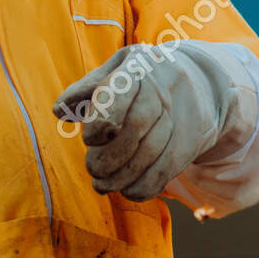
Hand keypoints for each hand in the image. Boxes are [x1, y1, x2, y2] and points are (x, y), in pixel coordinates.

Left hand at [53, 44, 224, 200]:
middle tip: (93, 169)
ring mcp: (178, 116)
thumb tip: (59, 110)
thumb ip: (85, 89)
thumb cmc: (141, 79)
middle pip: (137, 125)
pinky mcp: (189, 141)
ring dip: (123, 176)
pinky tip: (127, 190)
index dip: (101, 120)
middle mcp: (161, 89)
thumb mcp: (114, 71)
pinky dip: (144, 186)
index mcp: (136, 68)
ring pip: (152, 152)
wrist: (199, 84)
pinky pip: (167, 169)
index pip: (119, 92)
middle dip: (109, 156)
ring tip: (103, 185)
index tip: (90, 139)